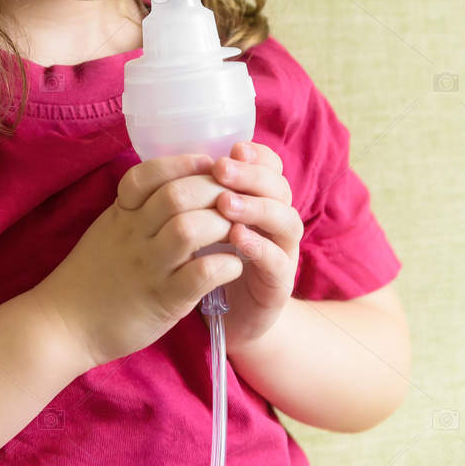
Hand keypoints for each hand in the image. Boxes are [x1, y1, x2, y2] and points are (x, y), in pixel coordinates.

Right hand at [34, 153, 244, 369]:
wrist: (62, 325)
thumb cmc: (91, 276)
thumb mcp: (108, 230)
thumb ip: (136, 208)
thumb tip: (174, 183)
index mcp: (121, 214)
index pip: (149, 173)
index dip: (183, 163)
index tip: (210, 164)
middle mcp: (133, 234)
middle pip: (178, 195)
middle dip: (215, 190)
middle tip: (238, 197)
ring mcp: (148, 267)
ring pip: (190, 229)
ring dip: (223, 224)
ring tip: (240, 229)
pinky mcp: (162, 300)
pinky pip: (200, 274)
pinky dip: (225, 264)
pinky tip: (235, 264)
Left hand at [205, 141, 301, 354]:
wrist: (227, 318)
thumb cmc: (210, 261)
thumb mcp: (203, 223)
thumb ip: (200, 194)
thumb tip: (179, 158)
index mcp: (260, 201)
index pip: (269, 167)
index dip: (256, 155)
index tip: (232, 147)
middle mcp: (277, 221)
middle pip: (278, 187)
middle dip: (250, 175)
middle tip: (221, 168)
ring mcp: (283, 251)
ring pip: (285, 219)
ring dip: (256, 207)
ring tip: (226, 203)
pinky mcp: (279, 283)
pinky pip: (277, 260)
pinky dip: (259, 246)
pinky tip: (237, 238)